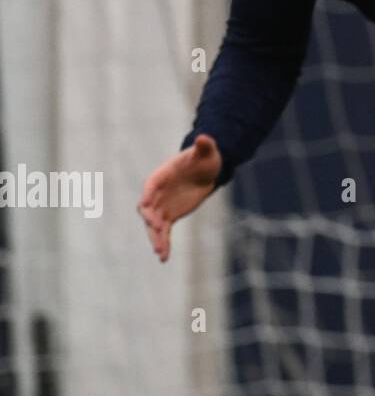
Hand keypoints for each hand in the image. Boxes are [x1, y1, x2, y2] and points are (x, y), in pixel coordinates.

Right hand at [138, 134, 221, 262]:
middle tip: (158, 229)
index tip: (145, 204)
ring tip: (160, 251)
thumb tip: (204, 137)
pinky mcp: (169, 217)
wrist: (207, 170)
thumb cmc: (205, 158)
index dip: (148, 193)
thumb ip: (204, 146)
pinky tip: (164, 258)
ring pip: (154, 225)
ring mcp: (162, 206)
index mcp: (162, 175)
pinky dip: (163, 244)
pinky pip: (163, 233)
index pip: (151, 185)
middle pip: (148, 208)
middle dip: (150, 219)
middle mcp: (157, 193)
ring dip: (156, 237)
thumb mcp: (207, 152)